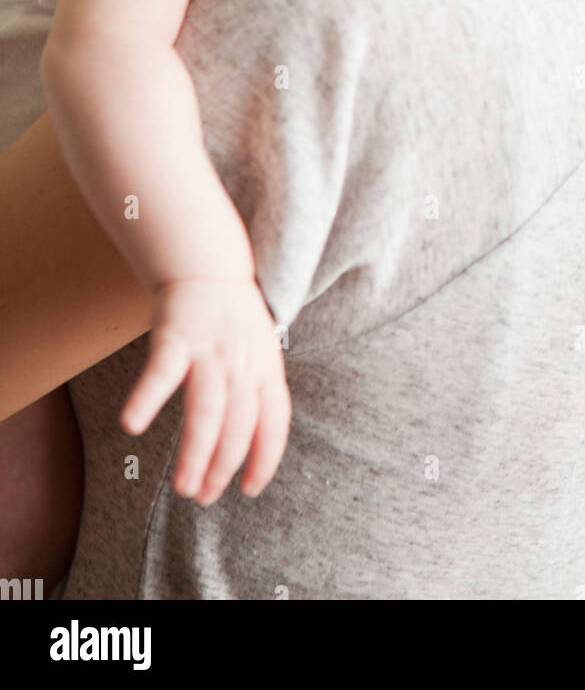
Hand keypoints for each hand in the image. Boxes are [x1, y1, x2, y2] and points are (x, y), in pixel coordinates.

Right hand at [120, 278, 291, 506]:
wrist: (208, 264)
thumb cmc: (233, 319)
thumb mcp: (261, 352)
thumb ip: (257, 394)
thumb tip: (251, 449)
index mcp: (266, 367)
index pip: (275, 421)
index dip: (266, 458)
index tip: (249, 490)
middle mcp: (242, 361)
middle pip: (239, 423)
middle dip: (223, 466)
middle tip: (204, 497)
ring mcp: (209, 349)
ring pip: (207, 409)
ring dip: (196, 452)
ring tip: (183, 486)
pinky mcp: (175, 336)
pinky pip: (163, 371)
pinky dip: (148, 397)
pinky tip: (133, 425)